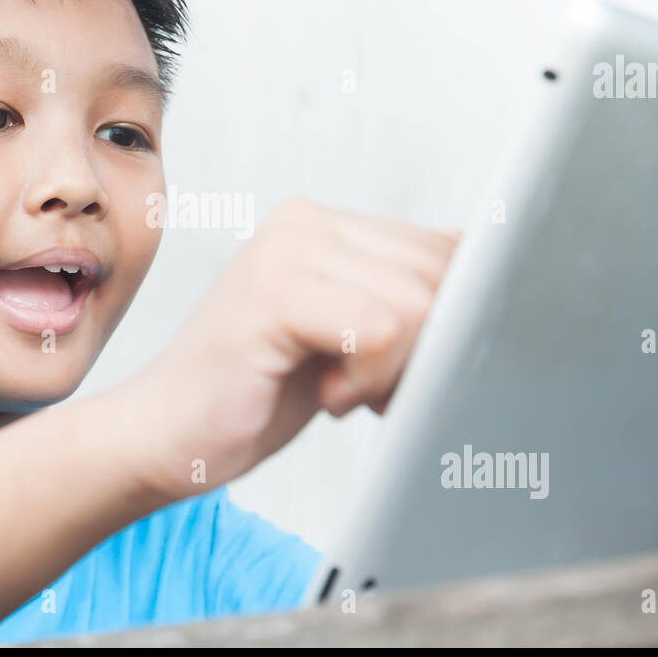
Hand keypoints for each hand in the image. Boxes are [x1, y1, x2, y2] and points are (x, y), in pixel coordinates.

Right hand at [131, 198, 459, 500]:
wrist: (162, 435)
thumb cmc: (254, 393)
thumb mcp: (347, 337)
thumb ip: (401, 299)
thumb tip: (494, 286)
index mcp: (326, 223)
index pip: (449, 250)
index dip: (446, 322)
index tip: (395, 368)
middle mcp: (305, 221)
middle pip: (441, 277)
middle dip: (423, 350)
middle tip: (363, 385)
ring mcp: (286, 250)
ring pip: (417, 304)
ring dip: (392, 370)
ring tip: (338, 386)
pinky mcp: (274, 293)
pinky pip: (381, 329)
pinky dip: (368, 379)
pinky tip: (326, 392)